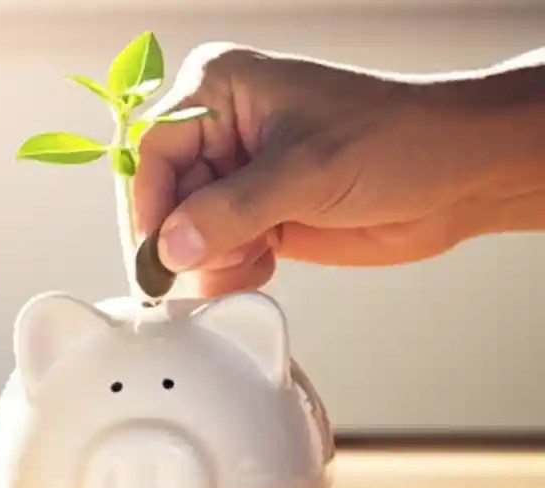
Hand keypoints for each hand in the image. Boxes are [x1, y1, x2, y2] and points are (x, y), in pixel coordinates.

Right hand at [133, 43, 544, 296]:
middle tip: (197, 272)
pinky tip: (260, 268)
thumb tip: (172, 247)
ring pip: (186, 232)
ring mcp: (238, 176)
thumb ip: (231, 210)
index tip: (157, 253)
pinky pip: (216, 253)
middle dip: (182, 241)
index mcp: (221, 89)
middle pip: (164, 197)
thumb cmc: (400, 139)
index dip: (151, 205)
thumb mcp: (306, 170)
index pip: (155, 150)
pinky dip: (227, 272)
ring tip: (248, 264)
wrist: (461, 174)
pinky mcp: (257, 215)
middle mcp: (222, 129)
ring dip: (207, 261)